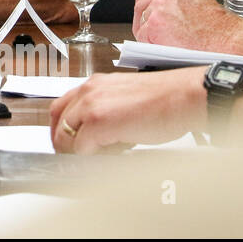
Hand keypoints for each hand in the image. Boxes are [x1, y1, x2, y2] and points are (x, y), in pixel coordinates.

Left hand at [49, 68, 207, 153]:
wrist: (185, 96)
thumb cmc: (165, 100)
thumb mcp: (126, 101)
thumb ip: (106, 112)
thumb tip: (96, 137)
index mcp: (95, 84)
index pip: (63, 106)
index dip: (63, 128)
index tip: (68, 142)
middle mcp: (89, 91)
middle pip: (58, 119)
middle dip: (61, 141)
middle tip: (72, 155)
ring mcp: (91, 105)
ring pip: (66, 135)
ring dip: (77, 150)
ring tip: (98, 156)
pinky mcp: (98, 122)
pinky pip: (81, 147)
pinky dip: (90, 157)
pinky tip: (109, 156)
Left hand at [132, 0, 239, 51]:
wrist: (228, 42)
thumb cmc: (218, 28)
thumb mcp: (198, 0)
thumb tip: (160, 5)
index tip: (143, 1)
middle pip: (142, 3)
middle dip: (145, 18)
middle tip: (155, 30)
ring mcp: (159, 7)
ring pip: (141, 21)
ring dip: (149, 32)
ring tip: (167, 40)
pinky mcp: (154, 25)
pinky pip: (142, 35)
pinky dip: (150, 43)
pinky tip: (166, 45)